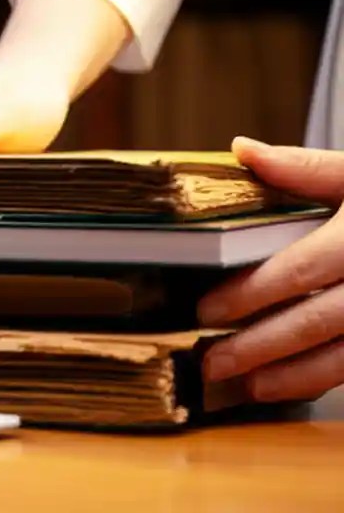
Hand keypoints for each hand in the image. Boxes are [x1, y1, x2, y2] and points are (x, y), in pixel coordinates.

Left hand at [198, 137, 343, 402]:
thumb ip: (306, 168)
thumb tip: (242, 150)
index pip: (299, 270)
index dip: (250, 294)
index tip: (205, 311)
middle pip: (315, 321)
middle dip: (257, 346)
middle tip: (210, 361)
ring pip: (342, 357)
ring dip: (289, 377)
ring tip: (243, 385)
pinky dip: (321, 381)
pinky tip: (285, 386)